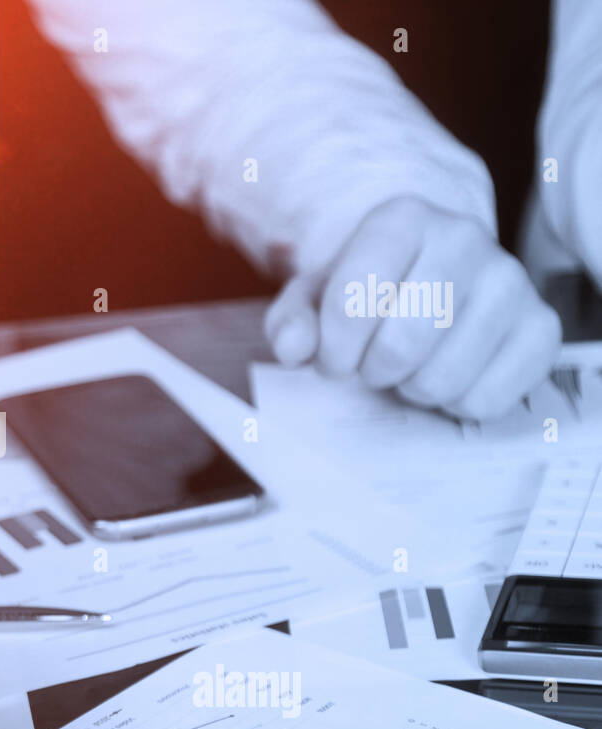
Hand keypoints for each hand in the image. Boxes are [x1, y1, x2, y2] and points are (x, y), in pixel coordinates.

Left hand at [262, 196, 561, 419]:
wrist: (430, 280)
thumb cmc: (365, 293)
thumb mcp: (314, 299)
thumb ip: (291, 322)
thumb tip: (293, 349)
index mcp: (404, 220)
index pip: (353, 301)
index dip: (334, 348)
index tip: (333, 358)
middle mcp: (465, 239)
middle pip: (402, 343)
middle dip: (373, 371)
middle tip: (370, 367)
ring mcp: (511, 281)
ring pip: (444, 376)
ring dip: (413, 389)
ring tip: (408, 368)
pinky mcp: (542, 327)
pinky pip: (486, 398)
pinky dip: (455, 404)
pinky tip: (447, 376)